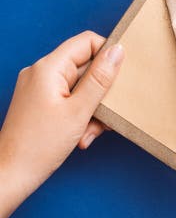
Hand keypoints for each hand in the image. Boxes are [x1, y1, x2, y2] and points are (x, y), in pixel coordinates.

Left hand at [0, 31, 123, 217]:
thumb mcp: (80, 110)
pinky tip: (82, 135)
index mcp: (48, 68)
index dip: (108, 54)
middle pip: (85, 67)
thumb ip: (100, 78)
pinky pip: (70, 100)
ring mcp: (39, 89)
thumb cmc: (39, 146)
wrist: (11, 175)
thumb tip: (117, 50)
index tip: (122, 75)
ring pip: (81, 87)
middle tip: (108, 114)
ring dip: (93, 109)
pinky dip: (81, 115)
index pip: (86, 42)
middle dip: (102, 91)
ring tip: (92, 131)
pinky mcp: (40, 103)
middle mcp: (41, 73)